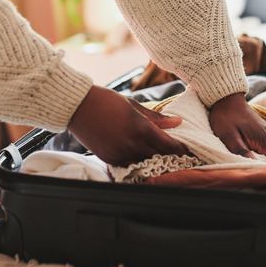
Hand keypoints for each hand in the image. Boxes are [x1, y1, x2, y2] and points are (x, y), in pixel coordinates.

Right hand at [68, 86, 187, 165]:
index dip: (180, 149)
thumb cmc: (107, 101)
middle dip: (170, 156)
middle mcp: (132, 144)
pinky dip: (138, 162)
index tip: (187, 149)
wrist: (78, 107)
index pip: (168, 145)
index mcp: (141, 128)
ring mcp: (120, 154)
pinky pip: (129, 165)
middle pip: (159, 156)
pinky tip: (142, 157)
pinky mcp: (110, 159)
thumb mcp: (134, 106)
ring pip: (145, 163)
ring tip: (162, 158)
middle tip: (179, 155)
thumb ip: (157, 118)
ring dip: (154, 160)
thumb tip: (178, 122)